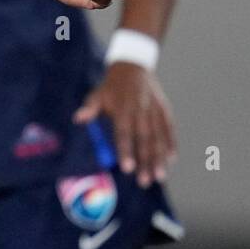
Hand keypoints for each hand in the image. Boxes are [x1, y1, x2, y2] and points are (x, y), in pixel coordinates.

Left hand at [74, 62, 175, 187]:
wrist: (133, 67)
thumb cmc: (111, 87)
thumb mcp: (97, 95)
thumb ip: (89, 109)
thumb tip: (77, 119)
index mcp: (123, 109)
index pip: (124, 134)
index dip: (126, 151)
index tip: (127, 168)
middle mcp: (141, 112)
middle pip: (144, 140)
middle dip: (145, 162)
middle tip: (144, 181)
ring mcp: (155, 111)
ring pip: (159, 138)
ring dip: (159, 158)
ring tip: (159, 176)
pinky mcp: (164, 111)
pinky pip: (170, 130)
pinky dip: (171, 144)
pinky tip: (172, 160)